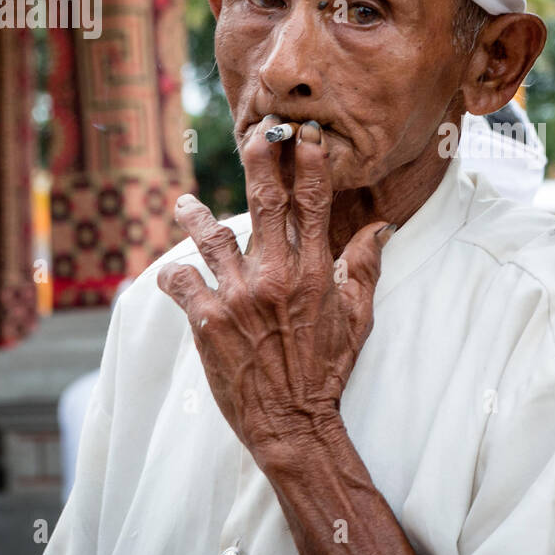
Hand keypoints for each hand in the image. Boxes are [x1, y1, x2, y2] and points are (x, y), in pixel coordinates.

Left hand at [157, 121, 394, 453]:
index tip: (304, 132)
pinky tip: (174, 274)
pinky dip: (175, 275)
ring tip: (186, 205)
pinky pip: (181, 281)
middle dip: (260, 158)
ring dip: (197, 216)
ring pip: (211, 237)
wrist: (292, 422)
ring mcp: (238, 296)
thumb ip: (365, 267)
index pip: (313, 201)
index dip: (308, 160)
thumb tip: (381, 227)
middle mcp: (276, 276)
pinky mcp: (205, 320)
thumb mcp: (358, 317)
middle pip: (264, 201)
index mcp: (315, 272)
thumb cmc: (328, 370)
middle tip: (256, 133)